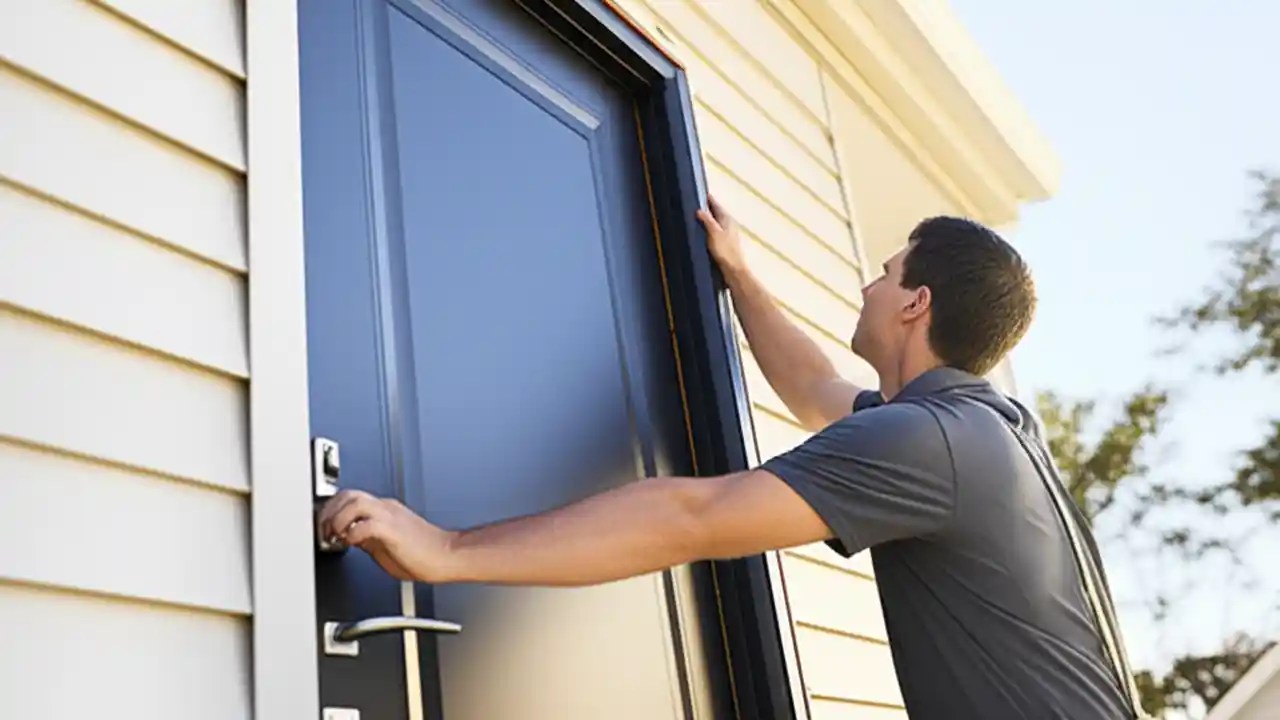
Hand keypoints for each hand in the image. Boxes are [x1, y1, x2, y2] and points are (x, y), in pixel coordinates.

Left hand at [317, 490, 456, 582]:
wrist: (447, 556)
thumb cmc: (425, 554)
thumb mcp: (387, 544)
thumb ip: (369, 537)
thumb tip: (351, 537)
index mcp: (385, 511)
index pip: (350, 499)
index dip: (332, 512)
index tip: (325, 530)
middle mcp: (386, 508)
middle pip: (348, 494)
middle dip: (329, 512)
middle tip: (324, 531)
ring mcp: (390, 516)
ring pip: (355, 501)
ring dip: (338, 518)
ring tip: (335, 535)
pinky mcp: (394, 530)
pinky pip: (367, 524)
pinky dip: (353, 532)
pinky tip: (352, 542)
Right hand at [697, 194, 746, 277]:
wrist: (734, 270)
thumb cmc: (726, 252)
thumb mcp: (714, 234)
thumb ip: (707, 221)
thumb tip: (699, 210)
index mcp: (726, 219)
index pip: (715, 204)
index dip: (707, 198)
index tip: (699, 191)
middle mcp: (729, 224)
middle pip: (716, 212)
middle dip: (707, 207)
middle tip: (695, 202)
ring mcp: (728, 234)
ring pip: (716, 221)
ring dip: (708, 218)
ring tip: (697, 216)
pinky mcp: (726, 243)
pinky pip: (716, 231)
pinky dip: (709, 228)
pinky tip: (703, 233)